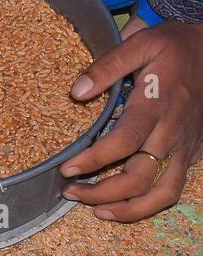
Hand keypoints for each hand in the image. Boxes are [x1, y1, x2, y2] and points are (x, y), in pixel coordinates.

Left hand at [60, 18, 202, 220]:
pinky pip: (175, 187)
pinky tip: (125, 203)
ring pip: (164, 193)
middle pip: (141, 178)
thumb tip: (76, 92)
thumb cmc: (173, 46)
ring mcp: (187, 146)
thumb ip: (107, 66)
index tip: (66, 169)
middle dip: (103, 193)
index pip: (124, 143)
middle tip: (70, 192)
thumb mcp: (141, 43)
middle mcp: (173, 132)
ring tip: (98, 211)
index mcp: (157, 105)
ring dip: (130, 209)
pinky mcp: (194, 153)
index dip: (94, 160)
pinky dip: (150, 202)